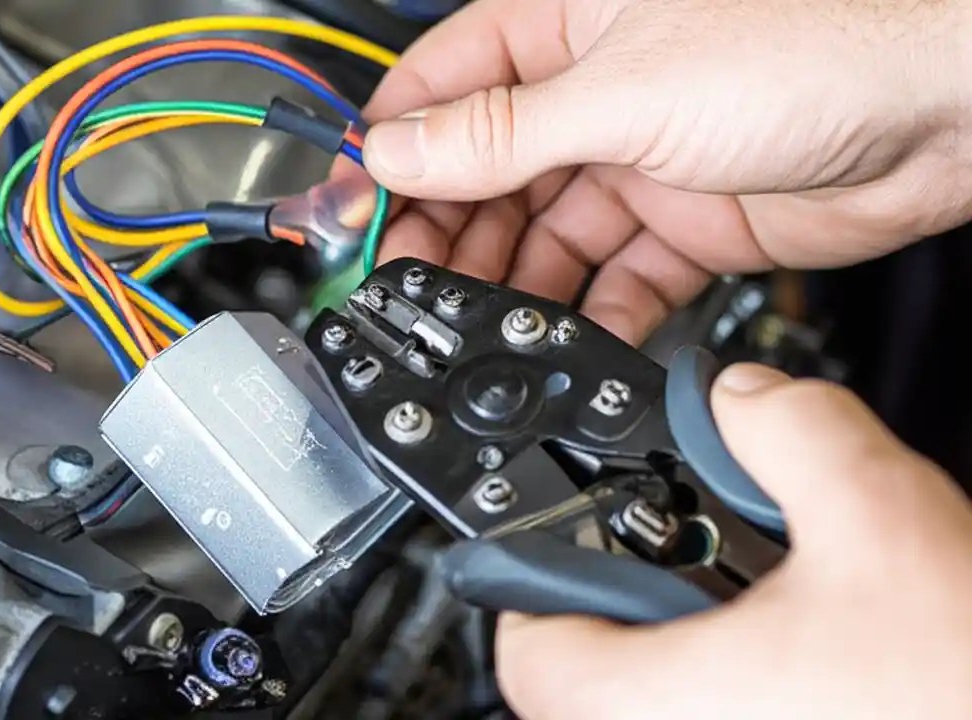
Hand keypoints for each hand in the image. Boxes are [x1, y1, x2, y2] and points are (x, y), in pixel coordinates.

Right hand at [355, 0, 971, 342]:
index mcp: (563, 26)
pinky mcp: (687, 225)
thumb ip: (502, 134)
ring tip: (472, 326)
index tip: (357, 213)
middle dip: (445, 234)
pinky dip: (587, 314)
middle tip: (408, 288)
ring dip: (508, 285)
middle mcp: (593, 93)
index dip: (394, 152)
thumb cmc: (814, 41)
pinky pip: (614, 279)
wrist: (948, 105)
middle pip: (485, 174)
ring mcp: (640, 161)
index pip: (444, 88)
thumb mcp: (623, 89)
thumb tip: (402, 151)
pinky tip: (560, 339)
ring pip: (544, 236)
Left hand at [495, 363, 971, 718]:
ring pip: (653, 700)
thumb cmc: (964, 693)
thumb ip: (790, 430)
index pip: (525, 648)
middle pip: (585, 673)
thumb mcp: (882, 517)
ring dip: (692, 641)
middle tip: (695, 559)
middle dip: (634, 597)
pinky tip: (811, 653)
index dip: (538, 576)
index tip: (575, 538)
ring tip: (770, 606)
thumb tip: (739, 396)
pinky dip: (736, 683)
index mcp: (655, 703)